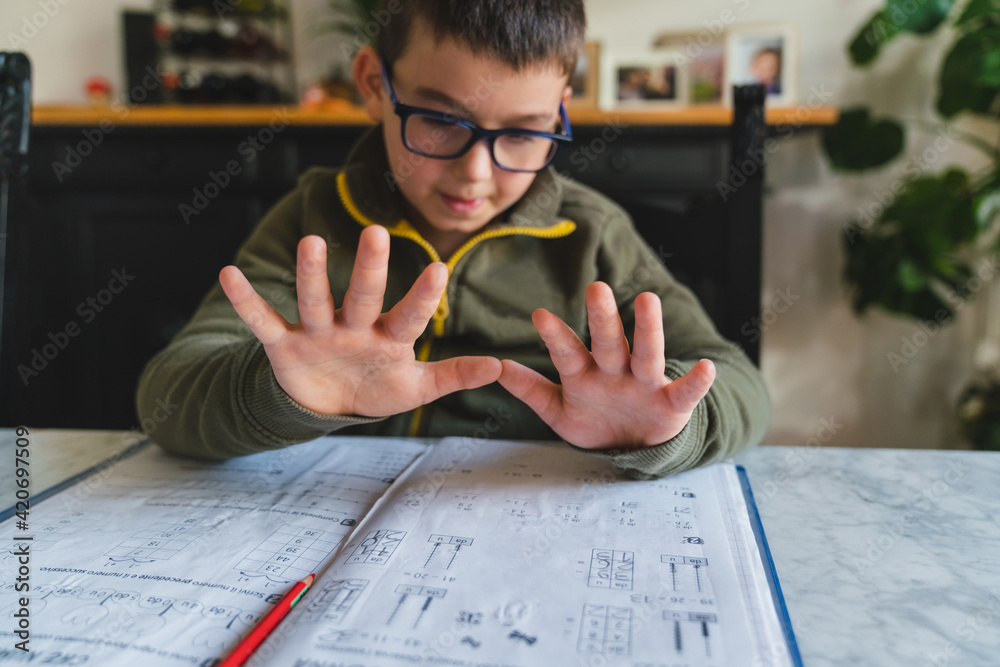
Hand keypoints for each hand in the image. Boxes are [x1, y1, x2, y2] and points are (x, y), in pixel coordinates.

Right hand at [219, 226, 501, 416]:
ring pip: (316, 300)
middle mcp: (354, 326)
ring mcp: (319, 332)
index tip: (440, 269)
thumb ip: (452, 375)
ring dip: (312, 275)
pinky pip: (263, 321)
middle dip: (370, 269)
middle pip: (364, 295)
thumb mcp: (415, 388)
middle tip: (377, 233)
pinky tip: (228, 275)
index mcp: (388, 337)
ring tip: (312, 242)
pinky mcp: (285, 344)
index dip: (423, 296)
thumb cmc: (378, 388)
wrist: (329, 404)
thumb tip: (499, 368)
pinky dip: (246, 301)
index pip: (409, 315)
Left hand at [498, 281, 715, 448]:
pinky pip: (685, 392)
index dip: (555, 336)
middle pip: (608, 341)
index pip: (569, 352)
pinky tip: (706, 367)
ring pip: (646, 354)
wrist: (633, 448)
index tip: (539, 315)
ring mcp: (644, 385)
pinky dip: (696, 381)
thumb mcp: (559, 412)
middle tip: (595, 288)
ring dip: (648, 329)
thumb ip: (531, 390)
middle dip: (602, 317)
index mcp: (585, 373)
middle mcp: (615, 371)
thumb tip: (495, 368)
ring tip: (648, 301)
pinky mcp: (670, 404)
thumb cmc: (595, 422)